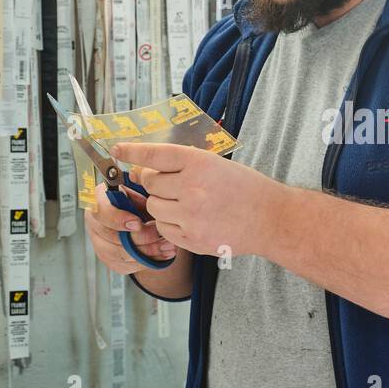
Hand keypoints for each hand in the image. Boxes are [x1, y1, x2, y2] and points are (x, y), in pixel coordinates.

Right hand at [84, 177, 179, 274]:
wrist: (145, 216)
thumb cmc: (143, 199)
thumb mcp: (143, 187)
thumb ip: (141, 183)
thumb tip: (139, 175)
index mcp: (99, 199)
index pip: (99, 211)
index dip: (118, 219)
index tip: (137, 223)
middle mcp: (95, 222)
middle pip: (110, 237)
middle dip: (139, 239)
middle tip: (160, 236)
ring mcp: (99, 241)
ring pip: (118, 254)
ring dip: (146, 252)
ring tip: (167, 246)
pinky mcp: (108, 258)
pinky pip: (124, 265)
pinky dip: (145, 262)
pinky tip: (162, 255)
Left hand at [110, 142, 283, 259]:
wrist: (270, 219)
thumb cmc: (246, 188)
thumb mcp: (217, 164)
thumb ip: (183, 165)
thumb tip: (145, 170)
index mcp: (200, 163)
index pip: (155, 154)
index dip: (133, 151)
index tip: (118, 149)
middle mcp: (192, 188)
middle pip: (150, 183)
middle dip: (156, 183)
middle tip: (173, 185)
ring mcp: (190, 215)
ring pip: (154, 207)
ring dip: (163, 204)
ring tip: (187, 204)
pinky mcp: (191, 238)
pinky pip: (164, 228)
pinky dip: (171, 224)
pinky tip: (192, 220)